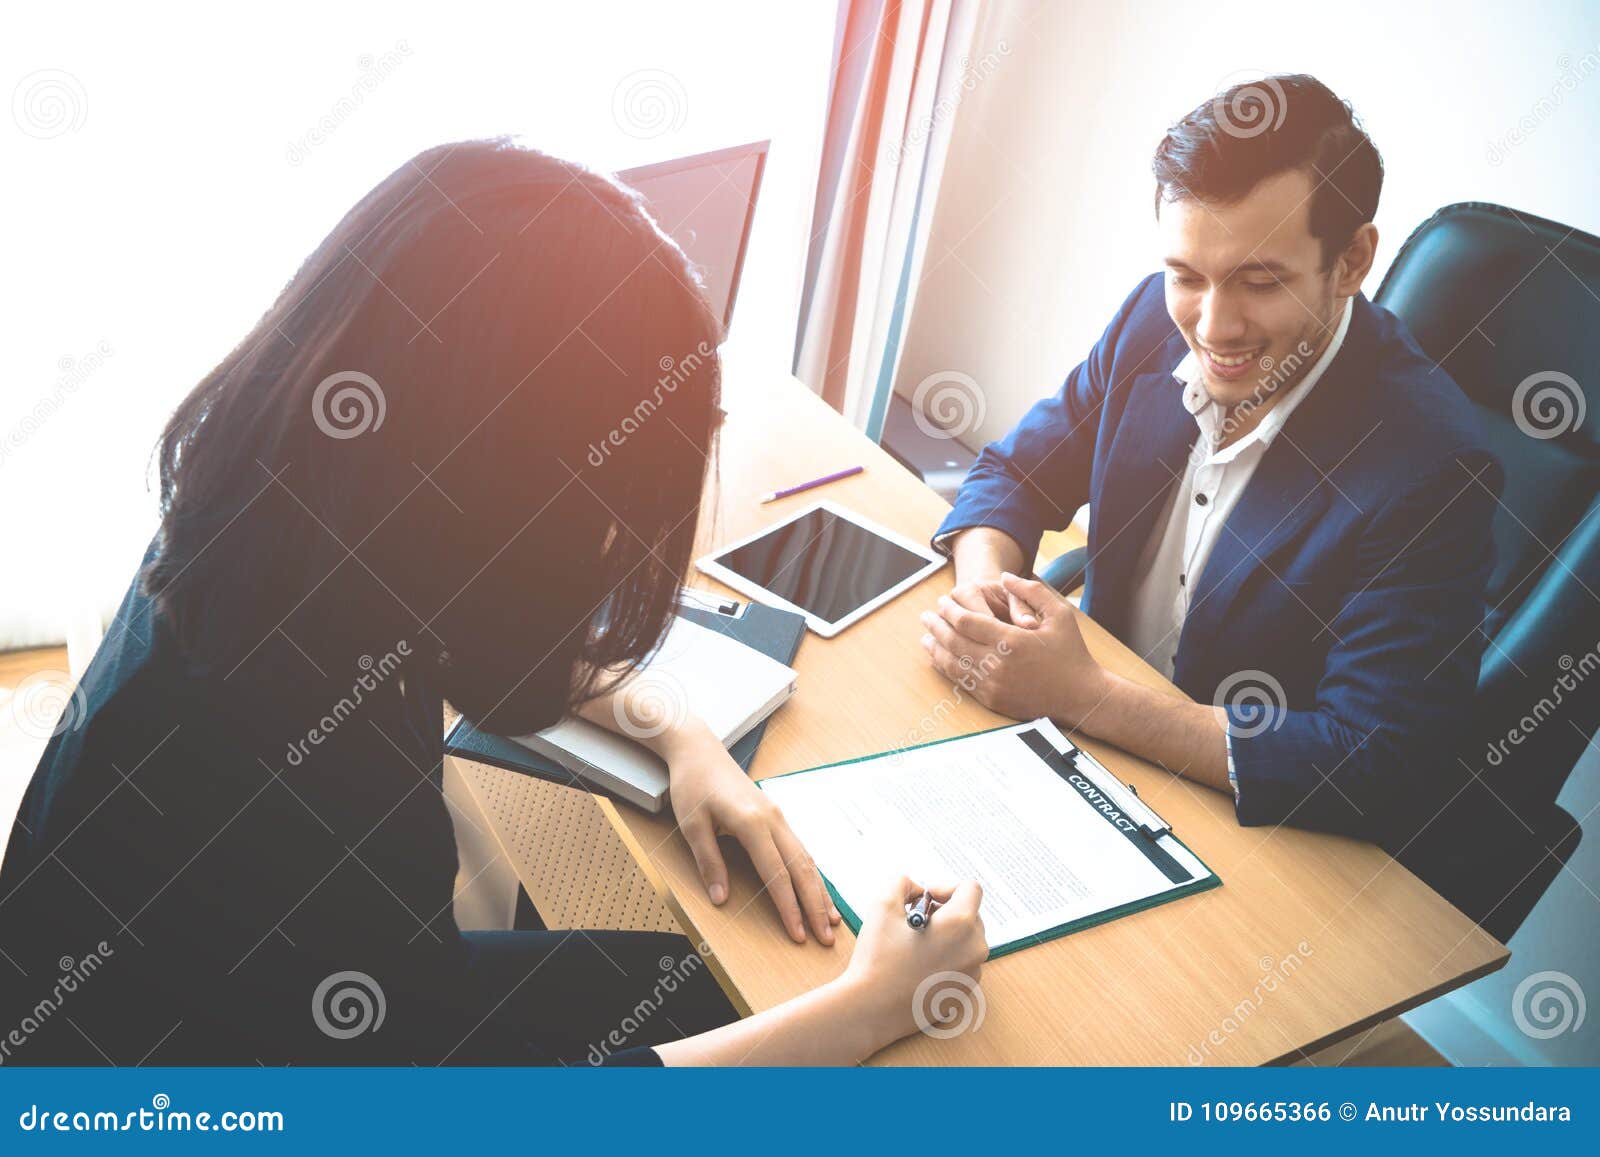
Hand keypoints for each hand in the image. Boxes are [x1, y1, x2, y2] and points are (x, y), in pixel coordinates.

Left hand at [661, 719, 841, 944]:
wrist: (698, 749)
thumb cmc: (693, 784)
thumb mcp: (692, 825)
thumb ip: (709, 862)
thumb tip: (721, 899)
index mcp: (752, 823)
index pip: (776, 874)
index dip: (789, 907)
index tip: (798, 934)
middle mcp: (772, 819)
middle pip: (801, 869)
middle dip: (815, 905)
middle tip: (826, 937)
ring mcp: (777, 816)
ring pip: (806, 858)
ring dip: (819, 891)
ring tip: (831, 920)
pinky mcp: (775, 815)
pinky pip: (800, 848)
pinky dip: (811, 873)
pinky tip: (817, 889)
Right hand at [841, 876, 986, 1044]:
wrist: (871, 1009)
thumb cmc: (878, 958)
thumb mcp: (883, 905)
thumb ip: (902, 882)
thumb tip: (916, 889)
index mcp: (961, 924)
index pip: (971, 888)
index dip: (945, 887)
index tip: (924, 900)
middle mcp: (975, 949)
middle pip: (971, 914)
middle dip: (945, 911)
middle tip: (916, 922)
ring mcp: (972, 974)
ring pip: (967, 940)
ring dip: (946, 935)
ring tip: (916, 945)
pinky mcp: (963, 993)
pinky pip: (962, 964)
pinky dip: (946, 958)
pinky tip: (918, 966)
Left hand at [920, 571, 1109, 725]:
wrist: (1081, 696)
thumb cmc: (1071, 653)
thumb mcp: (1058, 614)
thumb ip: (1031, 592)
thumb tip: (1006, 576)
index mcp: (1010, 641)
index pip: (967, 622)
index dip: (949, 610)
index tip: (942, 602)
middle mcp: (997, 665)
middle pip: (954, 641)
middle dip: (936, 626)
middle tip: (926, 616)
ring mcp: (992, 685)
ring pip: (953, 664)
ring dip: (935, 648)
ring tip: (925, 637)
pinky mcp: (992, 701)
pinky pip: (961, 682)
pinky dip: (946, 669)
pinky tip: (940, 660)